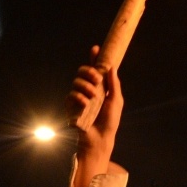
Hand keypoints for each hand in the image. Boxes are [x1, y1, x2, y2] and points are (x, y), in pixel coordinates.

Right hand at [67, 46, 123, 163]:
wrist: (101, 137)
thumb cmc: (110, 121)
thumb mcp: (116, 101)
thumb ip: (114, 84)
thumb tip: (112, 67)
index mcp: (100, 87)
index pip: (95, 69)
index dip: (94, 58)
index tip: (96, 48)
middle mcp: (88, 89)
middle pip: (82, 71)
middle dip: (88, 71)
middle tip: (97, 79)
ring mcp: (78, 97)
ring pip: (76, 82)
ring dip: (86, 87)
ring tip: (94, 97)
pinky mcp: (70, 106)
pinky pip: (71, 95)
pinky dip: (79, 97)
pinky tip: (85, 103)